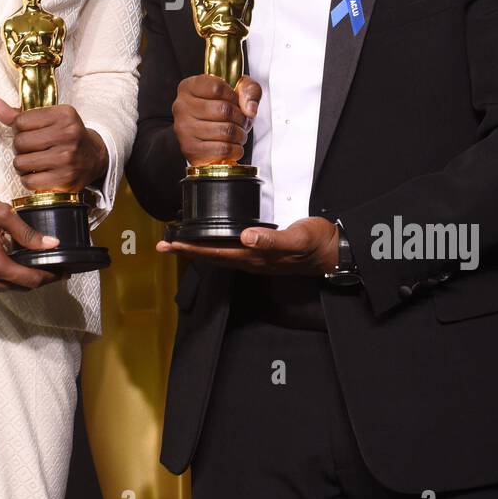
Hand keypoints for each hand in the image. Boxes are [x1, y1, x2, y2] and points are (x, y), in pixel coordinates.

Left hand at [0, 96, 107, 192]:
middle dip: (20, 148)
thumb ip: (17, 113)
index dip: (20, 129)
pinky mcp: (65, 179)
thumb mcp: (47, 119)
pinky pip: (29, 181)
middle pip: (20, 142)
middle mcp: (68, 134)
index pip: (21, 121)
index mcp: (63, 114)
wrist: (94, 157)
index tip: (31, 133)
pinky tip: (40, 174)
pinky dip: (29, 180)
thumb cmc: (64, 135)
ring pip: (21, 163)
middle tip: (32, 149)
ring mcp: (67, 158)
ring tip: (35, 162)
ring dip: (23, 165)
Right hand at [0, 185, 63, 290]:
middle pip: (21, 288)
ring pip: (9, 289)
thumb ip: (28, 233)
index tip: (64, 271)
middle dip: (40, 279)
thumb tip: (52, 244)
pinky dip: (10, 278)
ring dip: (25, 280)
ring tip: (41, 265)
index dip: (49, 276)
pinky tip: (19, 265)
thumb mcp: (2, 215)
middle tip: (56, 267)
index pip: (29, 279)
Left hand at [157, 216, 338, 276]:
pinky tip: (212, 241)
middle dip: (187, 251)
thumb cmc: (317, 243)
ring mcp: (256, 258)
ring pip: (220, 255)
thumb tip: (246, 237)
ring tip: (180, 243)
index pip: (216, 254)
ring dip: (198, 249)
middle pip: (212, 257)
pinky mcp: (262, 252)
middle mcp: (252, 260)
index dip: (192, 249)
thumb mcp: (297, 238)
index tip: (171, 244)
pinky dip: (215, 246)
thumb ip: (272, 239)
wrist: (334, 251)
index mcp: (256, 257)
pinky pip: (231, 250)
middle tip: (163, 244)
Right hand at [171, 73, 261, 165]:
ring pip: (226, 131)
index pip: (217, 87)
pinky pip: (223, 150)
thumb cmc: (222, 109)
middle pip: (224, 110)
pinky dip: (235, 149)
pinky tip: (232, 146)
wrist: (209, 135)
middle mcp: (180, 106)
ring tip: (237, 133)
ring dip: (240, 134)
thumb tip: (250, 109)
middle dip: (240, 117)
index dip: (234, 96)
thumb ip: (249, 90)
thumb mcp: (238, 90)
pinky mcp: (190, 150)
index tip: (234, 102)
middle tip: (240, 120)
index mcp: (188, 87)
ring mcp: (183, 129)